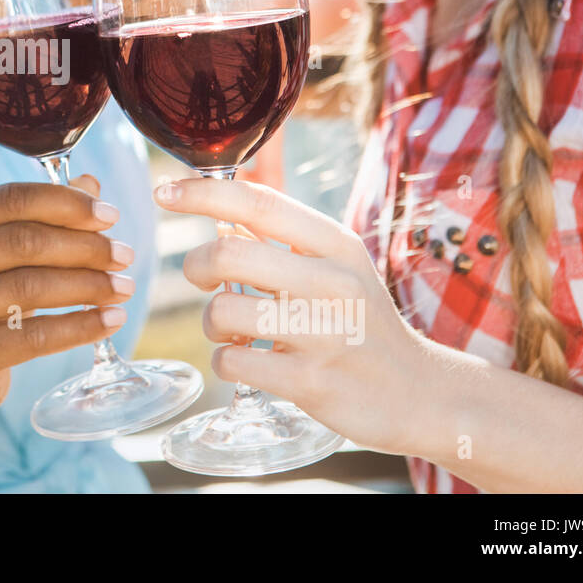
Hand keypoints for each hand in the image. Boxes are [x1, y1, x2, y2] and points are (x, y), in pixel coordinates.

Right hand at [0, 175, 135, 417]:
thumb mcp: (1, 249)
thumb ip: (42, 214)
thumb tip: (91, 185)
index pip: (11, 199)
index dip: (66, 203)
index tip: (110, 216)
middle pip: (23, 242)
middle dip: (84, 247)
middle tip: (124, 255)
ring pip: (30, 288)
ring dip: (89, 285)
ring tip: (124, 287)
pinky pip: (35, 337)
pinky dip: (81, 325)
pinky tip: (111, 319)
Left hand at [155, 177, 435, 454]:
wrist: (418, 391)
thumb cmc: (360, 320)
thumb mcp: (338, 266)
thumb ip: (284, 238)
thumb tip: (217, 206)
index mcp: (336, 244)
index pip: (259, 201)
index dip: (202, 192)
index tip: (164, 190)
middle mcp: (332, 282)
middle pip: (228, 253)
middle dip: (197, 265)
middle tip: (203, 278)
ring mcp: (322, 334)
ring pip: (222, 310)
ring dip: (211, 321)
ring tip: (232, 329)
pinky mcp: (310, 382)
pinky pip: (232, 361)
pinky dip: (225, 360)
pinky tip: (247, 360)